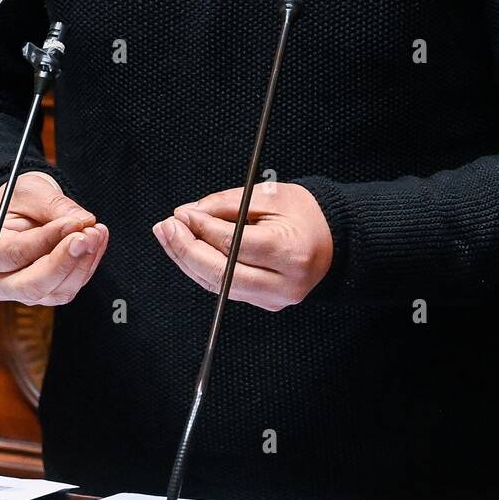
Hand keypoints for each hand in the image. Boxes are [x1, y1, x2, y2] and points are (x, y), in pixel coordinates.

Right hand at [0, 170, 108, 304]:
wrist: (24, 212)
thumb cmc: (20, 201)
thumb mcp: (31, 191)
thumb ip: (55, 205)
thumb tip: (84, 222)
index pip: (16, 254)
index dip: (48, 240)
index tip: (74, 223)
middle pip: (33, 286)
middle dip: (66, 261)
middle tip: (88, 235)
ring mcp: (22, 292)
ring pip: (58, 291)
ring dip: (84, 262)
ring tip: (96, 231)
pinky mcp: (46, 294)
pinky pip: (71, 287)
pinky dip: (88, 264)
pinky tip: (95, 239)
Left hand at [152, 183, 332, 311]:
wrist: (332, 240)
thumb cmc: (304, 214)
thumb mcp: (270, 195)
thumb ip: (227, 204)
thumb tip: (189, 213)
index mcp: (290, 251)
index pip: (235, 244)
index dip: (202, 229)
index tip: (182, 214)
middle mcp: (283, 282)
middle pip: (222, 273)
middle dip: (187, 249)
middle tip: (166, 227)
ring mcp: (273, 298)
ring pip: (218, 285)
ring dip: (187, 261)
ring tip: (168, 236)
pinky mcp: (264, 304)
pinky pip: (224, 289)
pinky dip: (202, 270)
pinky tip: (186, 251)